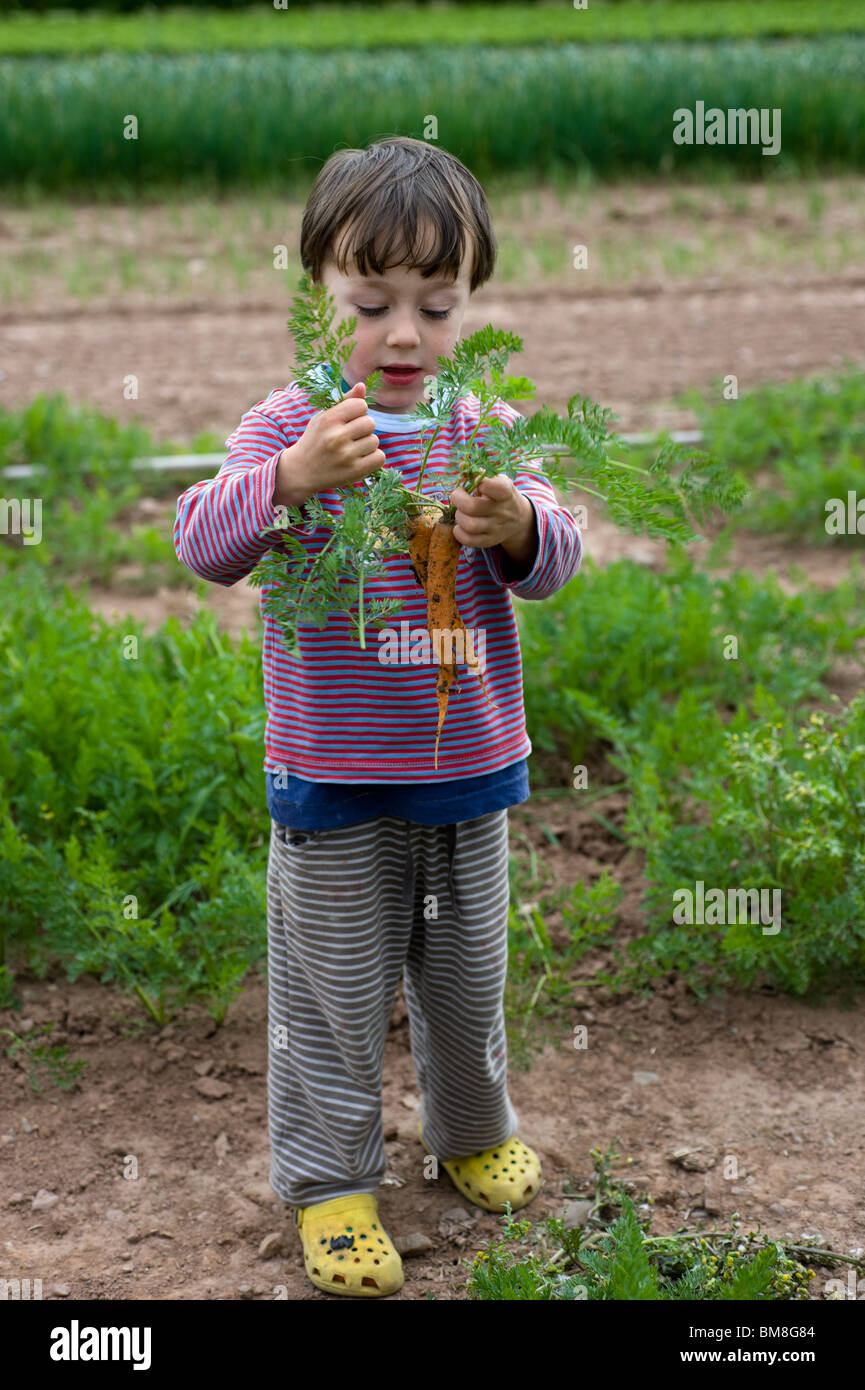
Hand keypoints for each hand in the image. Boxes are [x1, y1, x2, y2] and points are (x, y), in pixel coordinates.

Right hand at [274, 382, 385, 505]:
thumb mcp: (323, 417)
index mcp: (329, 419)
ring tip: (352, 449)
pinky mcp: (354, 471)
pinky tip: (360, 459)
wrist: (300, 471)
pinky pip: (380, 457)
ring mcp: (346, 455)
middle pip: (370, 423)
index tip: (348, 421)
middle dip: (363, 429)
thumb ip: (344, 401)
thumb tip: (362, 385)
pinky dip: (373, 458)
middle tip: (350, 437)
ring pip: (375, 441)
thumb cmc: (314, 440)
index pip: (361, 405)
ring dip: (367, 444)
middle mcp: (337, 436)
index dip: (358, 412)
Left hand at [450, 475, 534, 555]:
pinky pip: (469, 541)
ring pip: (470, 525)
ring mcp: (496, 528)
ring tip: (461, 512)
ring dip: (459, 516)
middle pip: (473, 507)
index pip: (496, 488)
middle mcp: (502, 511)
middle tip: (458, 496)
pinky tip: (460, 525)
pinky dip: (459, 533)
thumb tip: (462, 468)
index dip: (480, 483)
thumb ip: (481, 474)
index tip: (476, 482)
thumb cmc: (502, 496)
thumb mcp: (498, 481)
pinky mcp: (490, 540)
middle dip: (458, 499)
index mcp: (506, 493)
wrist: (519, 519)